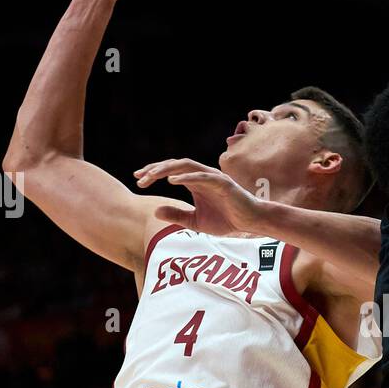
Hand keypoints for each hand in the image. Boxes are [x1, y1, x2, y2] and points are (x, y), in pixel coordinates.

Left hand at [135, 158, 265, 236]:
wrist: (250, 222)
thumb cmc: (226, 220)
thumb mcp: (195, 221)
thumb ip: (176, 215)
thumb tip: (155, 211)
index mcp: (195, 182)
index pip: (170, 171)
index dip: (153, 173)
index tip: (138, 179)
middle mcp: (201, 176)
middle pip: (174, 165)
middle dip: (155, 169)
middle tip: (139, 177)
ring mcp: (212, 177)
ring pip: (186, 166)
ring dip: (167, 169)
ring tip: (151, 176)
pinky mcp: (222, 183)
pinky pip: (202, 177)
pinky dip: (187, 177)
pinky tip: (173, 181)